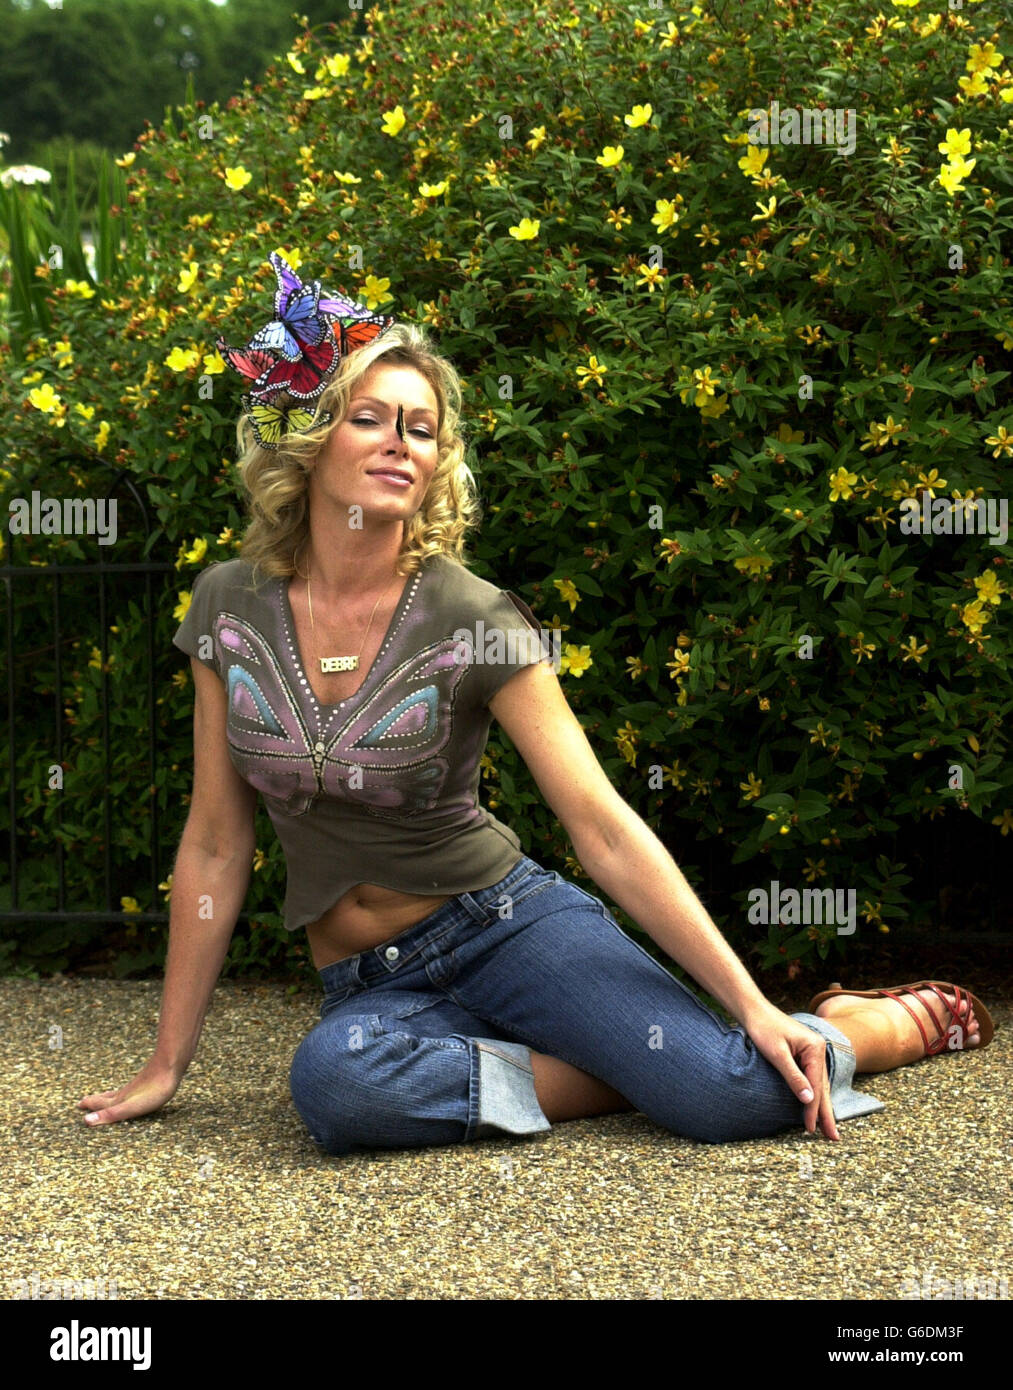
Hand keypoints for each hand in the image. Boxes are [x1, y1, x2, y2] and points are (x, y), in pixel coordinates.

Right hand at [76, 1057, 181, 1126]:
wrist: (171, 1064)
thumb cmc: (154, 1089)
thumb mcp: (132, 1107)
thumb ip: (111, 1114)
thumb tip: (85, 1121)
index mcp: (120, 1100)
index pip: (100, 1104)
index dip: (89, 1105)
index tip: (77, 1105)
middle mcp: (125, 1092)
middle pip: (106, 1097)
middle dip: (94, 1101)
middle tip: (83, 1101)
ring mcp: (136, 1086)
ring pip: (117, 1093)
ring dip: (107, 1097)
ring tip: (104, 1097)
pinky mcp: (148, 1082)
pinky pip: (131, 1089)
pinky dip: (124, 1093)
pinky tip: (134, 1090)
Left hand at [740, 1001, 839, 1140]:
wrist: (754, 1011)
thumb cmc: (763, 1029)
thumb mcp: (777, 1054)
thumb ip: (793, 1077)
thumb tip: (808, 1100)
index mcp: (815, 1048)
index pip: (816, 1085)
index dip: (813, 1109)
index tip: (810, 1129)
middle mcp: (818, 1050)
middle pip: (823, 1087)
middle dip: (827, 1114)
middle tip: (834, 1138)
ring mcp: (813, 1052)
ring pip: (819, 1085)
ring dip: (822, 1107)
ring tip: (828, 1129)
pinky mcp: (805, 1054)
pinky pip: (812, 1079)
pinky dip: (814, 1095)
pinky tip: (816, 1107)